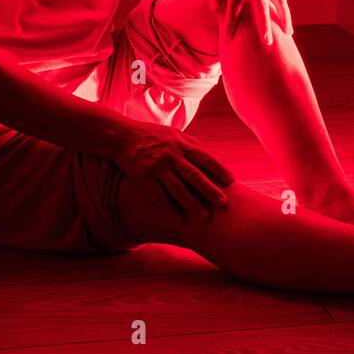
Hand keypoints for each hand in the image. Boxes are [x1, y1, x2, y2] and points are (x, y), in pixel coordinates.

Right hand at [118, 123, 234, 221]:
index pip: (204, 158)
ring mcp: (157, 167)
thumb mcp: (173, 133)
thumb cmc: (151, 135)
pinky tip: (179, 220)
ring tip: (205, 217)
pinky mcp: (144, 177)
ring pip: (178, 189)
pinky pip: (159, 197)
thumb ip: (190, 143)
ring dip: (193, 204)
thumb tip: (208, 154)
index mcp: (180, 144)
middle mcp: (171, 155)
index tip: (232, 181)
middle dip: (210, 190)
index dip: (219, 169)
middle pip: (194, 175)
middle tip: (224, 204)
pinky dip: (170, 209)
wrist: (122, 136)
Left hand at [210, 0, 292, 45]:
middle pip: (261, 7)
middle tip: (267, 44)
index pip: (233, 7)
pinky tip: (286, 17)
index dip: (230, 24)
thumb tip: (216, 9)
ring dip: (283, 18)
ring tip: (288, 34)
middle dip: (264, 27)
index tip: (228, 40)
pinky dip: (283, 4)